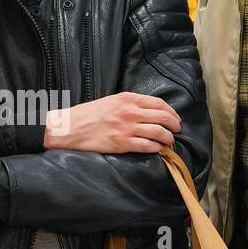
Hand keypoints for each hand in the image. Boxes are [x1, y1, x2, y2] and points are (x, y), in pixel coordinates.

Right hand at [44, 93, 180, 152]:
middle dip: (174, 124)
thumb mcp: (110, 101)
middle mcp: (130, 112)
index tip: (175, 117)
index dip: (171, 111)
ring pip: (159, 132)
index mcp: (127, 99)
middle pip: (162, 117)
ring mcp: (127, 128)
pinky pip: (148, 146)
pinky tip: (158, 149)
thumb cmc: (88, 114)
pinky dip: (157, 148)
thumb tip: (147, 111)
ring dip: (168, 138)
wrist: (70, 128)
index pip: (158, 103)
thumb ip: (129, 104)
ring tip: (170, 142)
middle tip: (177, 130)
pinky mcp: (122, 144)